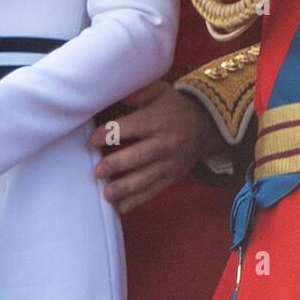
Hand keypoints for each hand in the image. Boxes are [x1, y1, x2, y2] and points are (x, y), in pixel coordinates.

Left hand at [88, 81, 227, 215]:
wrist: (206, 126)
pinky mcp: (172, 176)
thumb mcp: (160, 91)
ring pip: (146, 177)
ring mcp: (169, 163)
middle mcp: (164, 143)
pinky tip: (121, 208)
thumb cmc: (175, 107)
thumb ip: (138, 92)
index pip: (131, 127)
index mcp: (158, 120)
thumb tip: (115, 92)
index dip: (110, 134)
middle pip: (138, 156)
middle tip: (98, 171)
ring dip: (126, 188)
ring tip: (108, 194)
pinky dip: (138, 200)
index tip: (93, 140)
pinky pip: (154, 190)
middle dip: (117, 165)